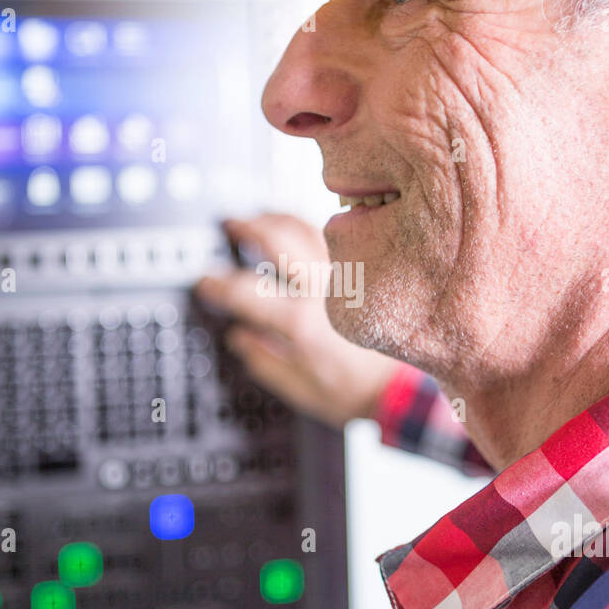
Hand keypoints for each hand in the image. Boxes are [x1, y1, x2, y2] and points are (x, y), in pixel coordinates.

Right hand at [194, 212, 399, 429]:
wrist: (403, 388)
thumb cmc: (356, 392)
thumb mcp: (300, 390)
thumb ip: (264, 361)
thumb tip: (239, 338)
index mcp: (300, 322)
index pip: (245, 291)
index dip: (217, 284)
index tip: (205, 283)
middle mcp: (322, 290)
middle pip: (276, 239)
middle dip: (246, 227)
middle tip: (230, 224)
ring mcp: (343, 274)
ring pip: (304, 226)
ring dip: (276, 217)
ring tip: (258, 217)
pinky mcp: (362, 268)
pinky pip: (330, 234)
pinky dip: (308, 226)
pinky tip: (298, 229)